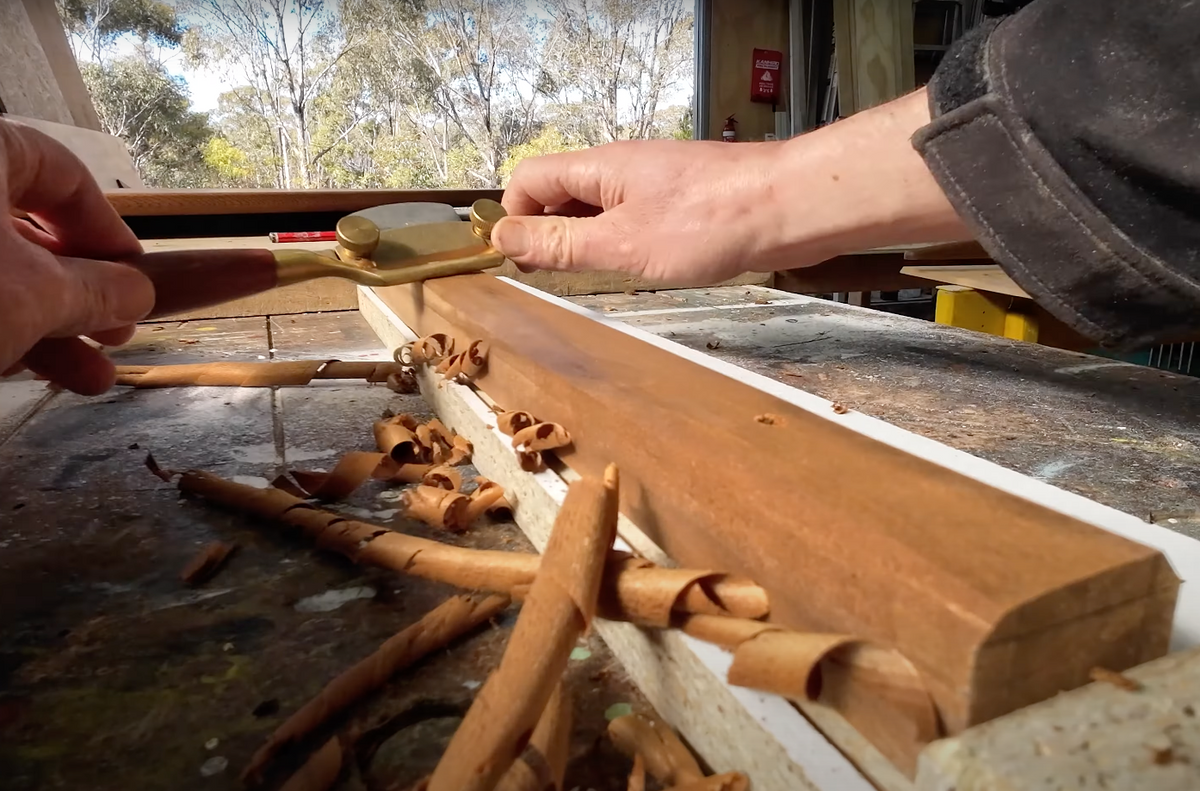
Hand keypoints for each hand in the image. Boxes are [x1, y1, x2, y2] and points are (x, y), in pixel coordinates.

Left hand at [0, 120, 153, 394]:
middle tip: (115, 336)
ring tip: (86, 378)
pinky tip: (31, 372)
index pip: (65, 175)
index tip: (140, 283)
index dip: (112, 233)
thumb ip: (96, 291)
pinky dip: (2, 327)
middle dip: (82, 296)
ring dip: (50, 327)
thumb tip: (137, 294)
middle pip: (33, 231)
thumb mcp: (36, 295)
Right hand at [494, 89, 971, 284]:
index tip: (518, 261)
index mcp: (599, 169)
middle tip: (558, 278)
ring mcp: (655, 183)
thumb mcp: (619, 244)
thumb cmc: (709, 223)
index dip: (514, 219)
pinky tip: (643, 269)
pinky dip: (625, 244)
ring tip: (602, 279)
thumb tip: (502, 236)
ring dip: (589, 243)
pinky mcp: (684, 200)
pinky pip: (635, 218)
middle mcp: (623, 168)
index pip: (529, 180)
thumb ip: (559, 244)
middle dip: (550, 234)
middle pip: (563, 193)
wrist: (789, 208)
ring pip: (601, 209)